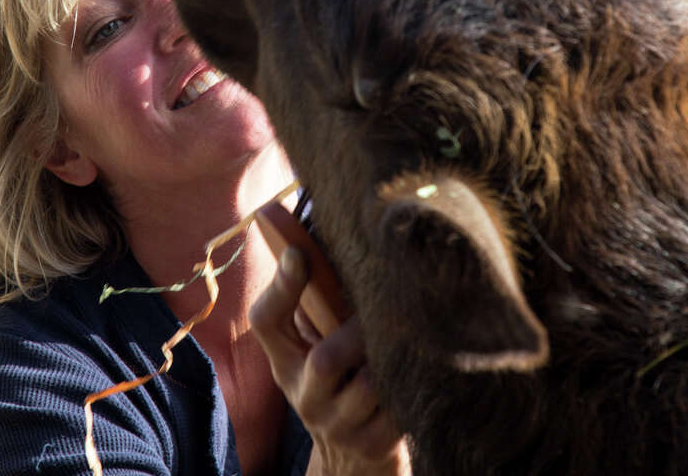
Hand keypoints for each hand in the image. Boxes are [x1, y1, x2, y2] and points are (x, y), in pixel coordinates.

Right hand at [249, 246, 411, 475]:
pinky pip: (400, 410)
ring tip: (411, 343)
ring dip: (394, 361)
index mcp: (285, 362)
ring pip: (371, 385)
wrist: (354, 460)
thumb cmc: (343, 380)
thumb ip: (320, 301)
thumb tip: (325, 235)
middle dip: (362, 333)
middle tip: (389, 314)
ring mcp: (336, 426)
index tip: (299, 253)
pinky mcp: (371, 447)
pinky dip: (414, 387)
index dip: (281, 287)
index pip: (265, 322)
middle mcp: (302, 396)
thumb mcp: (319, 344)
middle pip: (326, 359)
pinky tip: (422, 373)